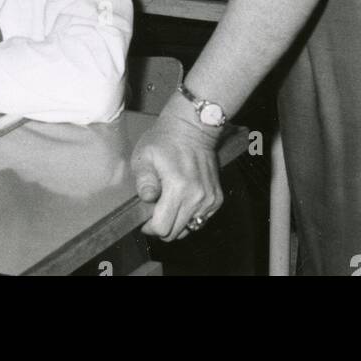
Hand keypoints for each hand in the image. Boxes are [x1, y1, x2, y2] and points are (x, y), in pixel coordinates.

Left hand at [130, 104, 223, 240]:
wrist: (193, 127)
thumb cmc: (164, 139)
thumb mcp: (144, 155)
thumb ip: (144, 180)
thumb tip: (147, 199)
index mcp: (178, 188)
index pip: (163, 227)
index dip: (150, 227)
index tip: (144, 219)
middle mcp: (197, 197)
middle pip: (176, 232)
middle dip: (162, 226)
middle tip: (154, 211)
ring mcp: (209, 199)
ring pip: (190, 229)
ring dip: (177, 222)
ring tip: (168, 204)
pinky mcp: (216, 199)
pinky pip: (201, 220)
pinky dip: (190, 216)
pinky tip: (182, 200)